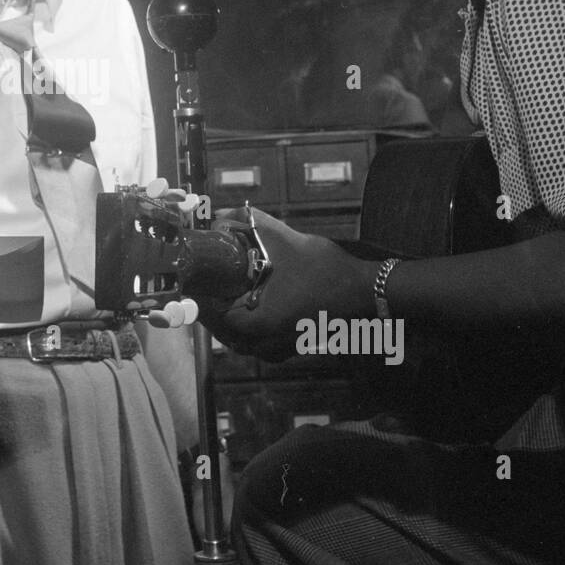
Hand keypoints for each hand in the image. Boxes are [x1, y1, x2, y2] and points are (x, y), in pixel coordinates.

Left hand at [199, 207, 374, 360]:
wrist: (367, 292)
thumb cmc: (324, 270)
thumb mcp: (284, 241)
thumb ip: (250, 224)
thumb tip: (221, 215)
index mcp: (258, 323)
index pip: (215, 316)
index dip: (203, 297)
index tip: (197, 278)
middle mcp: (265, 344)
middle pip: (226, 332)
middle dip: (214, 309)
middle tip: (207, 284)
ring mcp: (281, 349)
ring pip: (243, 341)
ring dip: (231, 321)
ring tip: (226, 293)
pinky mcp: (293, 346)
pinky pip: (261, 343)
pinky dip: (251, 328)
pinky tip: (253, 305)